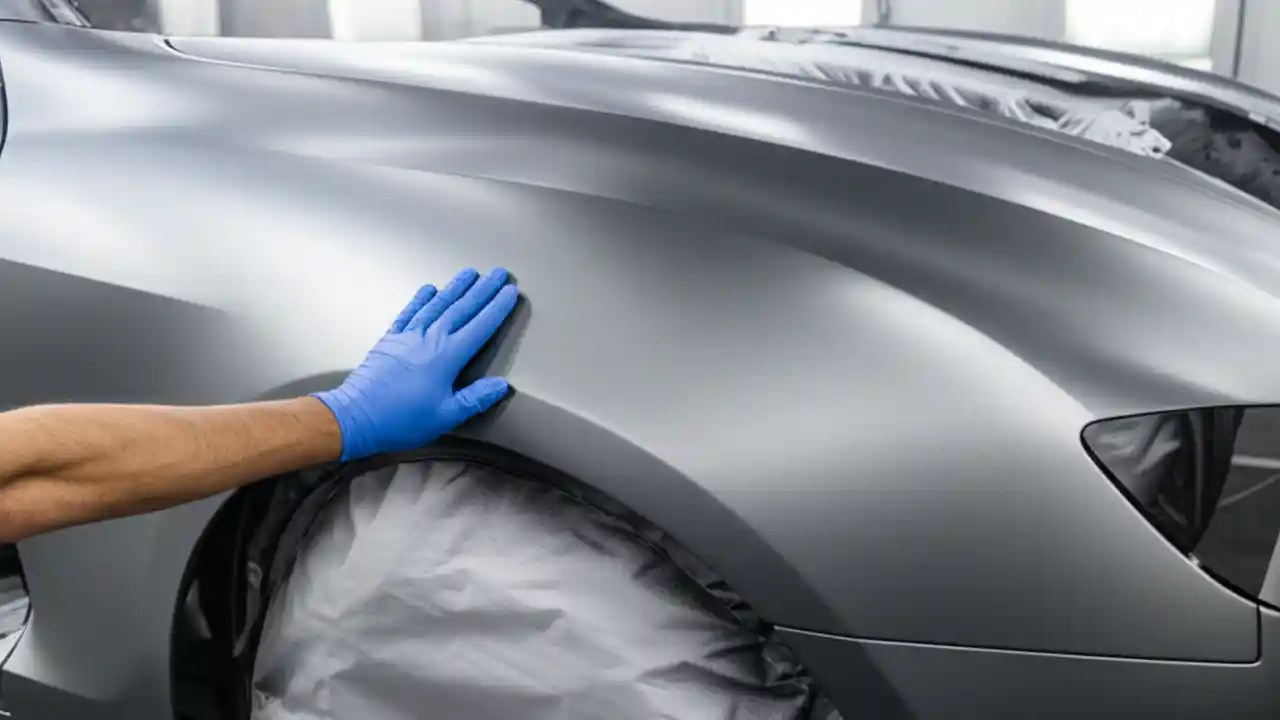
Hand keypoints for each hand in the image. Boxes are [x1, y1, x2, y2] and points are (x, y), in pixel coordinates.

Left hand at [313, 267, 517, 460]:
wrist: (356, 415)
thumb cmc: (402, 419)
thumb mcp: (445, 416)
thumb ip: (475, 399)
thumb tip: (501, 385)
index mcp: (448, 356)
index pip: (480, 327)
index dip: (497, 308)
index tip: (511, 292)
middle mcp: (430, 339)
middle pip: (462, 308)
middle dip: (484, 289)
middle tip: (500, 272)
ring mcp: (409, 335)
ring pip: (438, 304)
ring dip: (456, 287)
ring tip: (471, 272)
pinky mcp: (391, 339)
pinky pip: (409, 312)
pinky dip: (420, 299)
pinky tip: (430, 289)